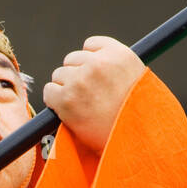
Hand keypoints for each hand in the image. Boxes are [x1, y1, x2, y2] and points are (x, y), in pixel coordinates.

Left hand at [42, 35, 145, 154]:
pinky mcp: (66, 98)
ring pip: (59, 74)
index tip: (94, 77)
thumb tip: (92, 59)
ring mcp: (81, 80)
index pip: (90, 45)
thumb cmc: (134, 117)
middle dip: (76, 76)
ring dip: (65, 89)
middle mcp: (99, 63)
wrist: (132, 143)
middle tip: (87, 96)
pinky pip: (49, 91)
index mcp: (120, 55)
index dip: (89, 62)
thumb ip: (115, 66)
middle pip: (72, 59)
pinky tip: (69, 111)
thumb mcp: (137, 81)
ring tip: (82, 106)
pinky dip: (54, 101)